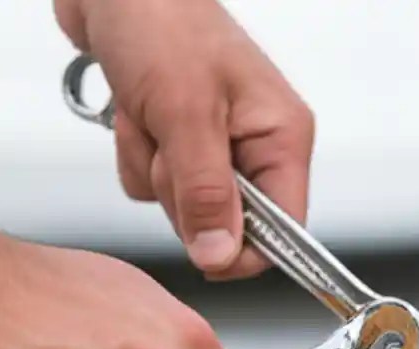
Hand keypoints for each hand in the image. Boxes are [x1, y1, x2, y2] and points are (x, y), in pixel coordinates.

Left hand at [54, 0, 315, 279]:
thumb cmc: (161, 22)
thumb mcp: (186, 111)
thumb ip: (205, 191)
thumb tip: (222, 255)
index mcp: (282, 136)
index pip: (285, 233)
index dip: (243, 248)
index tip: (203, 242)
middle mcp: (256, 144)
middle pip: (225, 224)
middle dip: (181, 190)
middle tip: (168, 139)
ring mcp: (216, 143)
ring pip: (181, 205)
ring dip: (151, 165)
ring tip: (149, 112)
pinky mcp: (179, 138)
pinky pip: (152, 181)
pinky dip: (134, 152)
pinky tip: (135, 111)